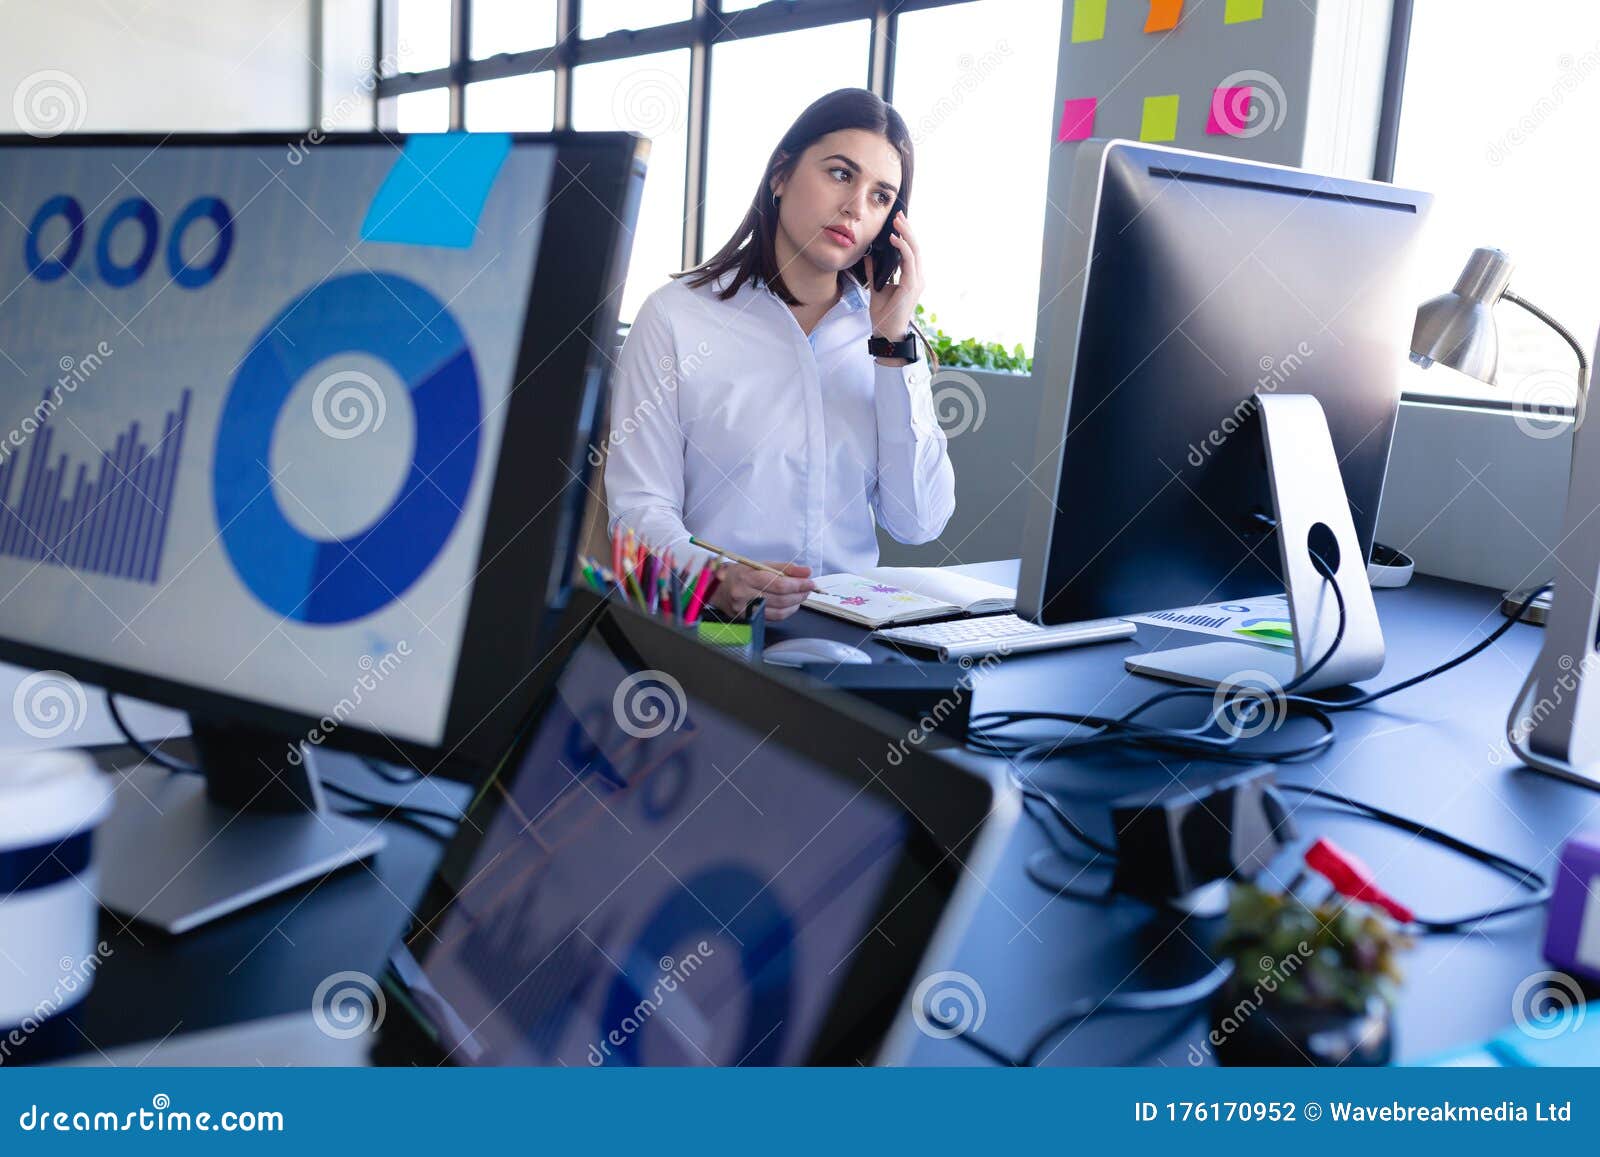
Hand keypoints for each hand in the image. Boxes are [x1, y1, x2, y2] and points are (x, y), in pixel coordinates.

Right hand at [709, 561, 814, 621]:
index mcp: (748, 577)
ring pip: (779, 612)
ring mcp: (745, 609)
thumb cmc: (739, 574)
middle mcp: (745, 594)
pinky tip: (790, 605)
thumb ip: (785, 568)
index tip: (810, 583)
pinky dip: (786, 612)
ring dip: (795, 604)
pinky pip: (773, 618)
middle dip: (799, 594)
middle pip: (781, 599)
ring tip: (801, 596)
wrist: (717, 588)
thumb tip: (806, 572)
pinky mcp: (748, 619)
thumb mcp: (760, 565)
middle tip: (808, 589)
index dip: (798, 585)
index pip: (779, 584)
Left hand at [864, 210, 923, 342]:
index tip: (898, 221)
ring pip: (915, 250)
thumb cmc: (883, 314)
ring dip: (906, 234)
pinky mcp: (911, 285)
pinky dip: (902, 248)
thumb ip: (875, 271)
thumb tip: (869, 255)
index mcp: (912, 277)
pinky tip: (893, 239)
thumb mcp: (876, 287)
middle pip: (916, 247)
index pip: (912, 251)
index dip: (906, 235)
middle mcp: (918, 277)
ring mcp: (917, 281)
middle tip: (898, 214)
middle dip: (907, 229)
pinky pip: (909, 261)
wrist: (886, 332)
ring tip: (897, 221)